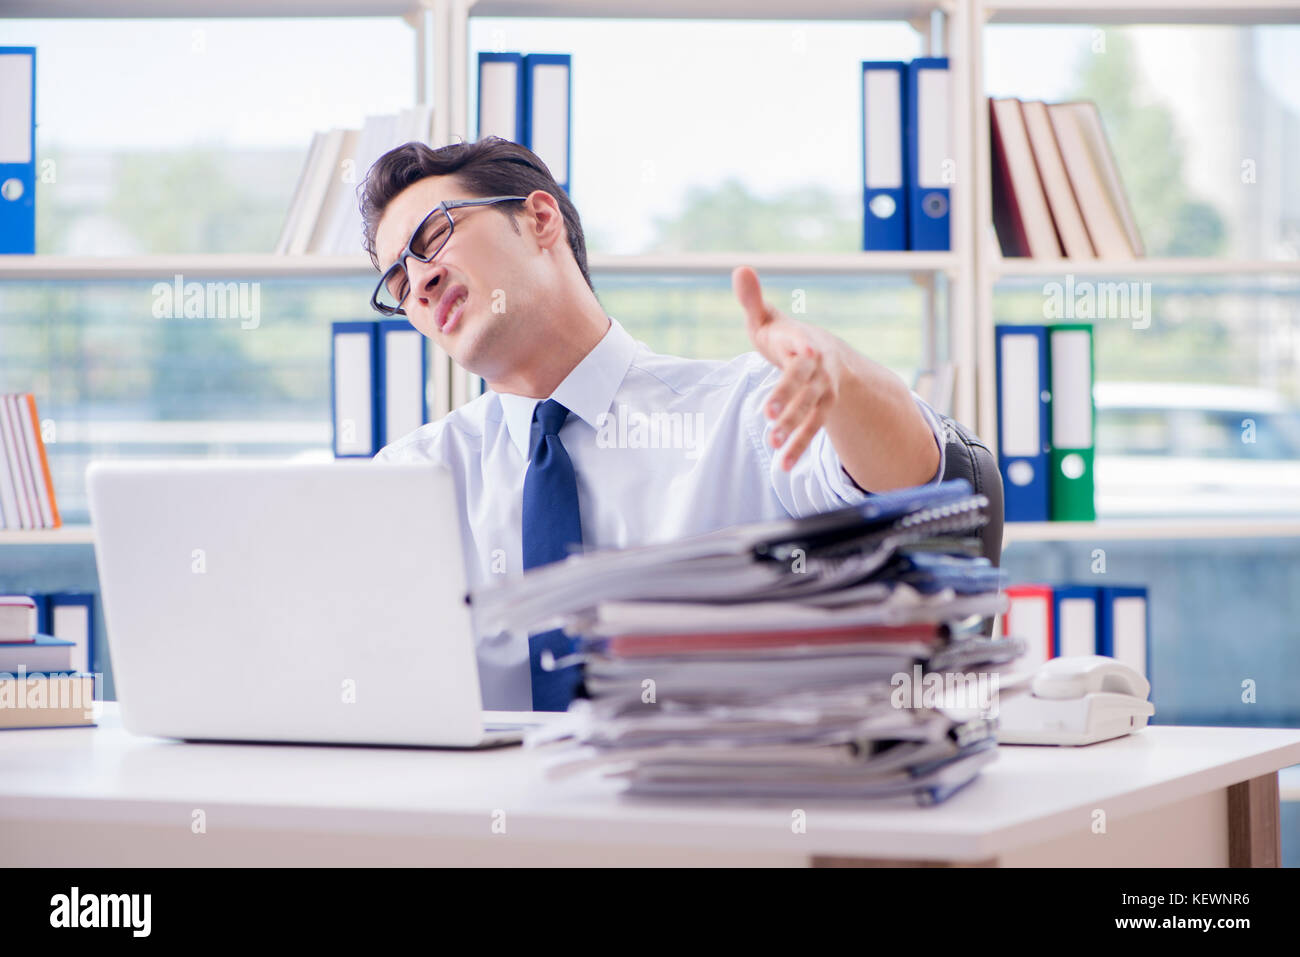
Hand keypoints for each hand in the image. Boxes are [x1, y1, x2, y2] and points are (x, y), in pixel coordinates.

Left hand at [733, 265, 841, 470]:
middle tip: (768, 412)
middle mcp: (817, 367)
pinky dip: (798, 447)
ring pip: (811, 409)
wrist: (829, 358)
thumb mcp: (770, 320)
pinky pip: (812, 430)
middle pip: (804, 381)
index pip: (802, 344)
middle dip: (788, 396)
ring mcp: (822, 391)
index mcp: (802, 341)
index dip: (801, 348)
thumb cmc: (788, 338)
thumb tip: (739, 268)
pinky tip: (782, 464)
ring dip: (794, 427)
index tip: (802, 352)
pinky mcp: (822, 411)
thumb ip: (753, 300)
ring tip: (773, 443)